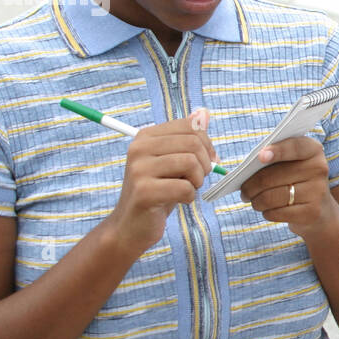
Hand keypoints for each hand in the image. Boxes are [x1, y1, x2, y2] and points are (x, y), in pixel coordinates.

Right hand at [105, 109, 217, 254]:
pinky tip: (179, 201)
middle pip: (193, 143)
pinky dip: (190, 197)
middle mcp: (139, 148)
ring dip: (197, 181)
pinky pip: (184, 188)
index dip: (207, 145)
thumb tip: (204, 112)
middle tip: (197, 179)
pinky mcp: (144, 191)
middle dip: (205, 164)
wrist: (131, 226)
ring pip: (191, 163)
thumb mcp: (174, 161)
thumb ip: (188, 138)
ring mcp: (139, 169)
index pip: (190, 126)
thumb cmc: (158, 191)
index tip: (207, 161)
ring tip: (187, 188)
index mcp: (145, 136)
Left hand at [238, 136, 334, 239]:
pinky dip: (267, 213)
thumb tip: (248, 169)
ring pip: (271, 197)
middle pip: (272, 176)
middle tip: (244, 191)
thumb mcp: (291, 164)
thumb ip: (274, 158)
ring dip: (256, 201)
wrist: (320, 209)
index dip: (277, 150)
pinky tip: (268, 210)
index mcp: (312, 150)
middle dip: (250, 186)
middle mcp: (318, 168)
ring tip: (254, 201)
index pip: (295, 147)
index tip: (261, 156)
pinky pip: (277, 213)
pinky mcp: (312, 212)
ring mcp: (317, 191)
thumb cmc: (296, 180)